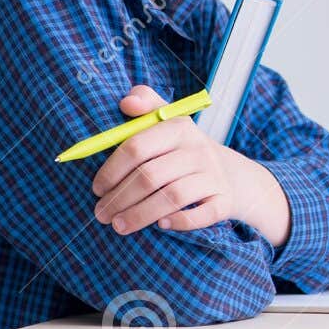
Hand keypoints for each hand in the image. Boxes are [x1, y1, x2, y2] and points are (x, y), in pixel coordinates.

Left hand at [91, 86, 288, 245]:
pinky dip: (180, 221)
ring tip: (118, 226)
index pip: (137, 147)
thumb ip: (145, 104)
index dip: (111, 170)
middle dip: (120, 198)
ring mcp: (213, 176)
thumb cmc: (184, 150)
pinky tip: (161, 225)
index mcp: (179, 128)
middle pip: (151, 176)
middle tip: (101, 214)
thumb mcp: (169, 121)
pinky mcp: (224, 200)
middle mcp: (198, 150)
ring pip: (173, 197)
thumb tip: (126, 102)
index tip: (97, 189)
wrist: (231, 175)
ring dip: (140, 215)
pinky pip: (202, 214)